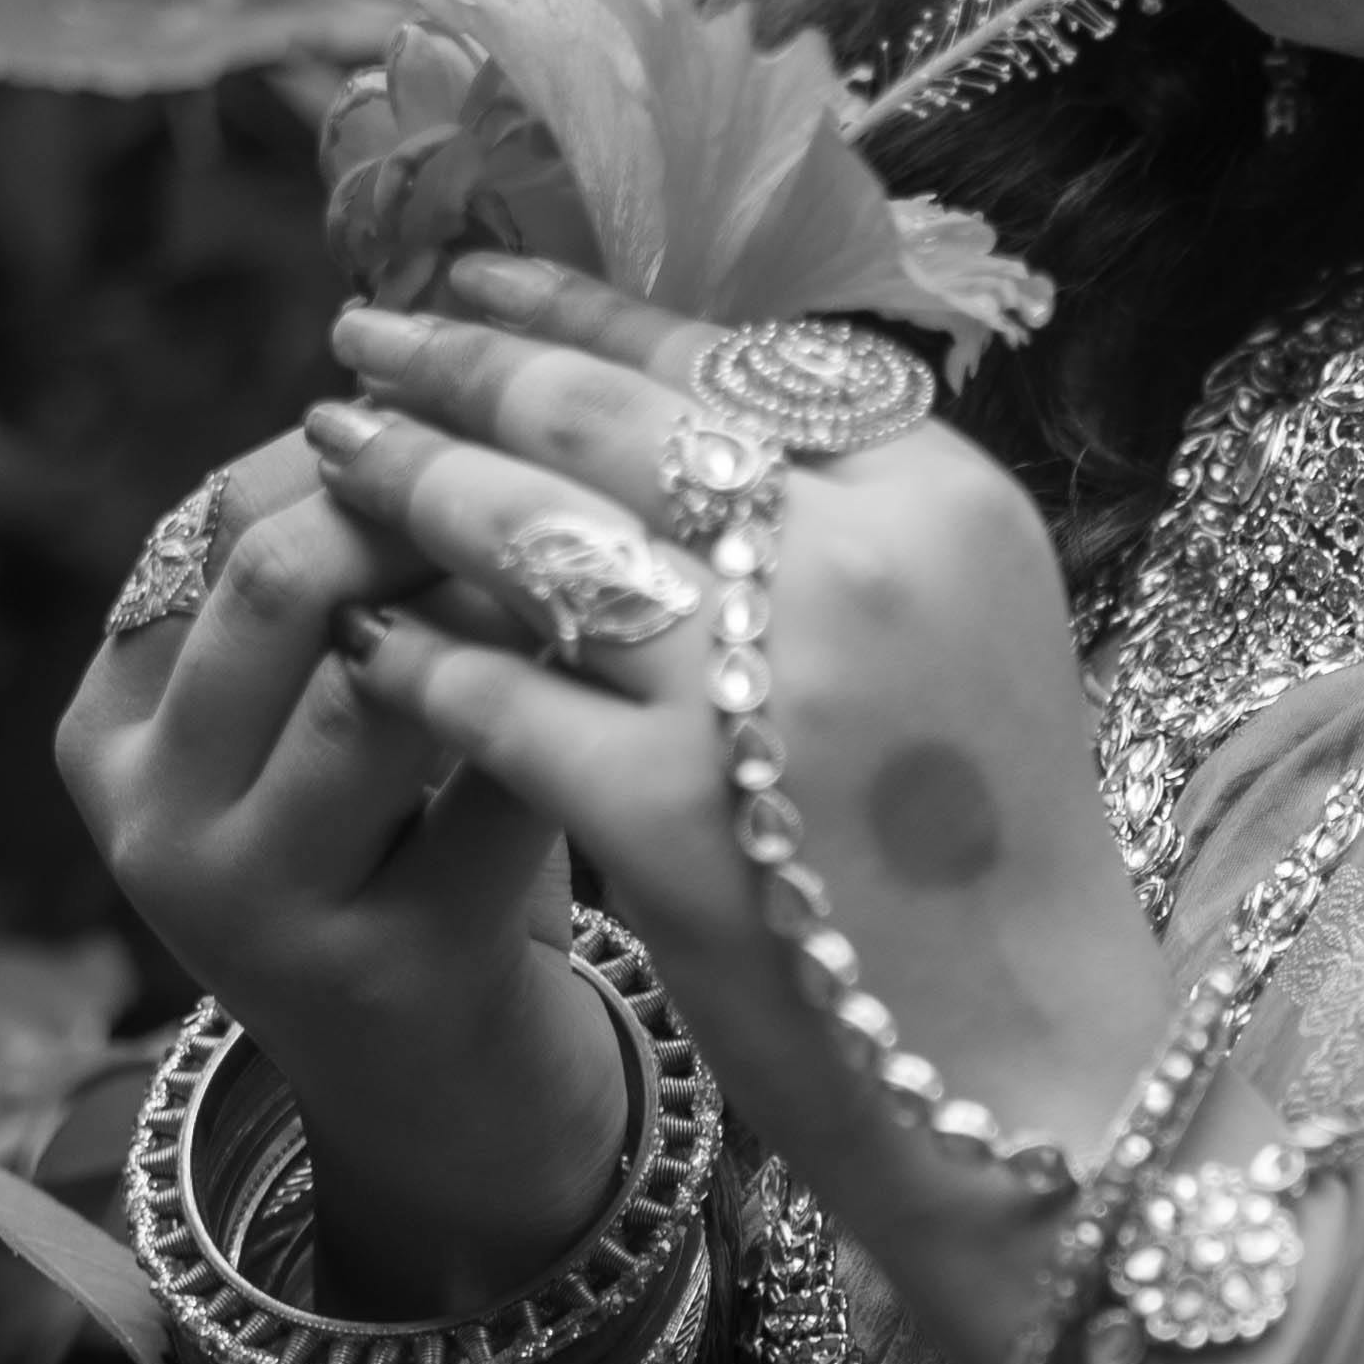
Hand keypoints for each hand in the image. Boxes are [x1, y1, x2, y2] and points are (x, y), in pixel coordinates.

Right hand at [54, 432, 627, 1318]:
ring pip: (378, 681)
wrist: (440, 1089)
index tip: (481, 405)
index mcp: (114, 720)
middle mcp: (154, 813)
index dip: (360, 443)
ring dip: (503, 597)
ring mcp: (258, 903)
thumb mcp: (319, 712)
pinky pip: (497, 788)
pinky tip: (646, 672)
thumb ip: (344, 568)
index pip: (214, 515)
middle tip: (549, 467)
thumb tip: (456, 343)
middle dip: (426, 499)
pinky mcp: (393, 970)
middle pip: (277, 578)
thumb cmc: (402, 848)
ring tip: (601, 553)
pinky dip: (574, 712)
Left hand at [295, 263, 1179, 1363]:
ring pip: (534, 536)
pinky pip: (493, 693)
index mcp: (946, 500)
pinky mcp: (664, 808)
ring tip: (329, 454)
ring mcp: (758, 682)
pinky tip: (365, 638)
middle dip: (465, 368)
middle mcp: (861, 562)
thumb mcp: (968, 634)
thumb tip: (673, 411)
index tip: (476, 281)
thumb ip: (844, 520)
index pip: (731, 357)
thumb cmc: (994, 868)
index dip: (583, 313)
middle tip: (363, 339)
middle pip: (612, 420)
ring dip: (411, 484)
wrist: (1035, 1082)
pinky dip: (416, 658)